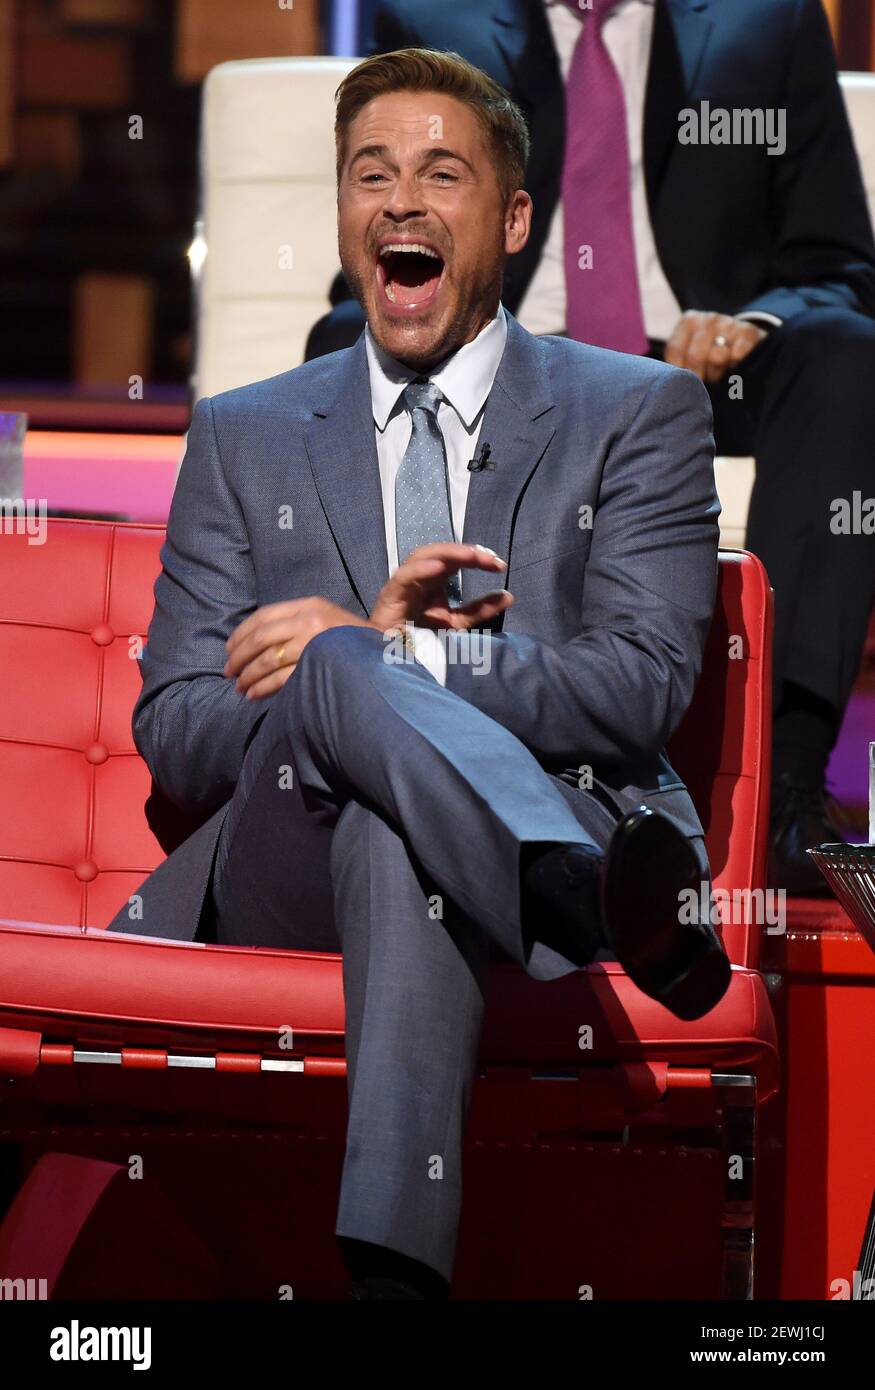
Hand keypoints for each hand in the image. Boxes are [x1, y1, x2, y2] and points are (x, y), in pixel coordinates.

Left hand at [224, 597, 371, 698]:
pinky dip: (262, 686)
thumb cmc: (351, 640)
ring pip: (268, 658)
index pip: (264, 616)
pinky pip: (281, 676)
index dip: (241, 633)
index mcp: (309, 605)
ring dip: (249, 675)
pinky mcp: (317, 663)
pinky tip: (253, 694)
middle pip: (261, 638)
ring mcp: (314, 641)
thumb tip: (256, 642)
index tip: (229, 649)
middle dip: (239, 657)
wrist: (386, 653)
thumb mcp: (326, 618)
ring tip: (239, 687)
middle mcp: (310, 619)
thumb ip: (297, 623)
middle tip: (229, 671)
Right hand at [370, 542, 513, 632]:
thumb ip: (480, 609)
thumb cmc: (421, 639)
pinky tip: (438, 568)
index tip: (499, 565)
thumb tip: (509, 596)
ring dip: (447, 553)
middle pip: (441, 553)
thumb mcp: (458, 622)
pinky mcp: (390, 594)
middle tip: (489, 558)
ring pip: (422, 556)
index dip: (478, 558)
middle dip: (466, 552)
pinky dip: (420, 570)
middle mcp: (419, 576)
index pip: (456, 560)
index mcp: (433, 580)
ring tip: (470, 556)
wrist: (393, 660)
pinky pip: (404, 576)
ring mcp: (404, 583)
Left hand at [665, 310, 766, 382]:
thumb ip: (678, 363)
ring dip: (718, 373)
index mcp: (689, 321)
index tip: (686, 378)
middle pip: (695, 356)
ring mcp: (729, 323)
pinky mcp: (749, 332)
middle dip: (700, 375)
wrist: (745, 341)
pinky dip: (736, 365)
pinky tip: (735, 367)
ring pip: (717, 356)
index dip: (680, 371)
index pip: (674, 351)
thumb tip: (672, 379)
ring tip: (720, 374)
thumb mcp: (690, 353)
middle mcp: (708, 319)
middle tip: (706, 379)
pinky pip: (738, 354)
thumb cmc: (710, 353)